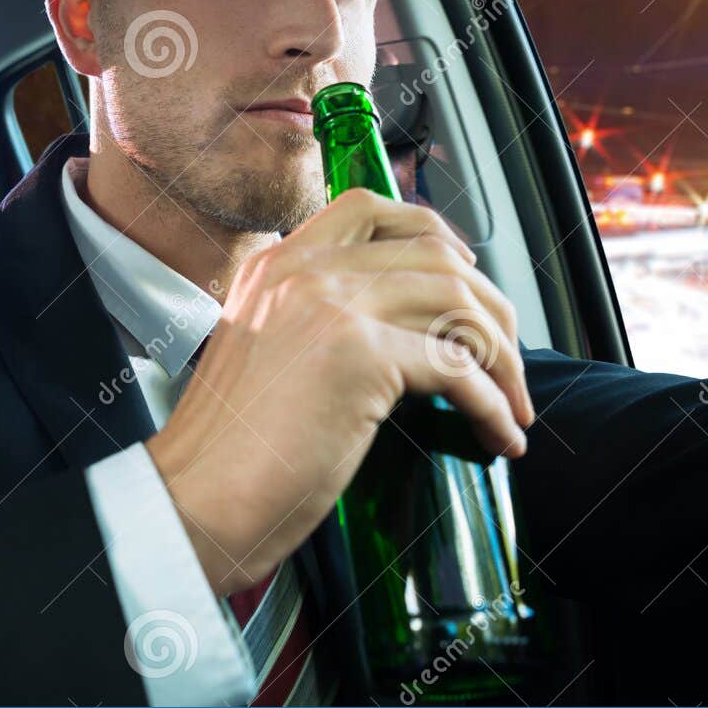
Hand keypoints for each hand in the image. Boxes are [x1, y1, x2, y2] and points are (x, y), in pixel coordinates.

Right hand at [143, 188, 533, 594]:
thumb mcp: (261, 352)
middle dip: (489, 306)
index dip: (432, 235)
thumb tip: (398, 335)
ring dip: (502, 357)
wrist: (196, 498)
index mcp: (274, 264)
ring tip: (511, 404)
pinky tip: (497, 434)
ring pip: (456, 300)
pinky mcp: (359, 355)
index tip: (465, 274)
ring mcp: (330, 305)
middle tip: (507, 359)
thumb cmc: (228, 450)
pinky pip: (459, 368)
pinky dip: (493, 404)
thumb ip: (309, 320)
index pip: (369, 208)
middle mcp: (302, 269)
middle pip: (433, 253)